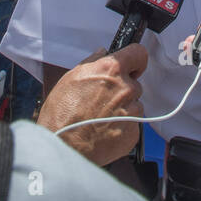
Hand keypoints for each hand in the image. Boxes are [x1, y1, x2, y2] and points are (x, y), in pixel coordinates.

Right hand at [38, 44, 146, 166]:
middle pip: (134, 85)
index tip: (131, 67)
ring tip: (100, 119)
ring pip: (134, 106)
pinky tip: (104, 131)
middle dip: (123, 91)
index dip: (135, 60)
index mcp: (111, 70)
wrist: (62, 147)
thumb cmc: (62, 113)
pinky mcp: (133, 132)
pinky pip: (132, 126)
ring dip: (123, 110)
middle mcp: (125, 89)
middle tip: (103, 101)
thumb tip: (102, 53)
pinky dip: (122, 128)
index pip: (138, 54)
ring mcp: (132, 112)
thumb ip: (91, 62)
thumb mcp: (70, 79)